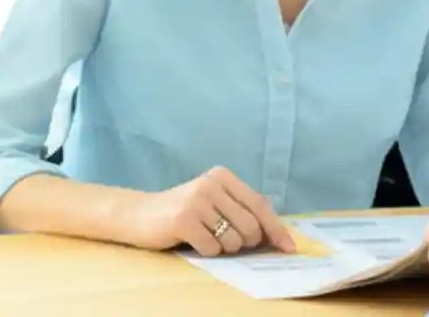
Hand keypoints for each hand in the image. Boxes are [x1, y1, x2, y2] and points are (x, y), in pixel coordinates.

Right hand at [117, 167, 295, 255]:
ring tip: (206, 237)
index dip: (276, 229)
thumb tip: (277, 236)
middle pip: (251, 226)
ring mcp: (197, 201)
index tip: (288, 248)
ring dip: (224, 248)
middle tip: (227, 240)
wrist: (139, 214)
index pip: (260, 205)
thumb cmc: (183, 211)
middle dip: (246, 242)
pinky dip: (207, 252)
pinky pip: (212, 248)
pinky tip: (193, 241)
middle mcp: (212, 184)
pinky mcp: (183, 220)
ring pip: (233, 240)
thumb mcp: (214, 201)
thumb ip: (241, 210)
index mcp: (223, 176)